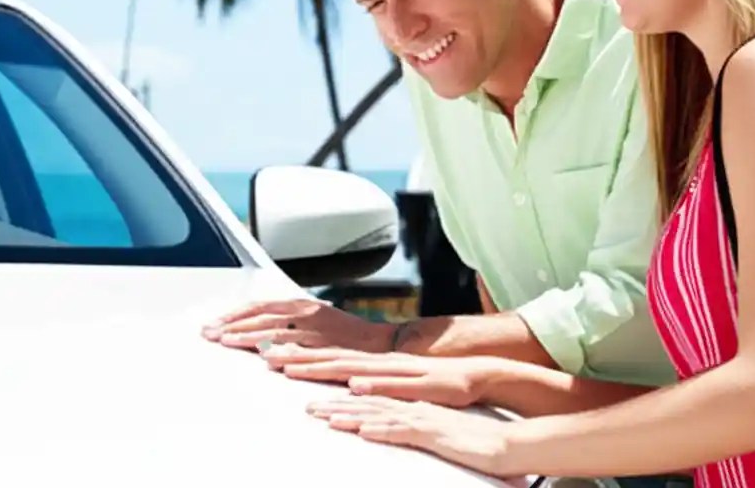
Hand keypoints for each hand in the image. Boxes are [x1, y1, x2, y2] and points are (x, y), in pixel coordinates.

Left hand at [201, 299, 391, 351]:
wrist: (380, 345)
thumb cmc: (347, 338)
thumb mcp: (315, 323)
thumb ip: (289, 325)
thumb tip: (260, 333)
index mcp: (300, 306)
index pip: (259, 307)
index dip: (235, 315)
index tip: (215, 324)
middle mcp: (305, 313)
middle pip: (261, 317)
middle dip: (233, 325)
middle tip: (210, 334)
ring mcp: (315, 329)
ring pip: (275, 330)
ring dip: (249, 337)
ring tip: (226, 342)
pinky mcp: (326, 345)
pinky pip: (298, 347)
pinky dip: (280, 350)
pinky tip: (263, 356)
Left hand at [261, 344, 495, 407]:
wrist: (482, 376)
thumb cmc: (442, 382)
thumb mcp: (402, 382)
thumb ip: (376, 384)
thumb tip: (349, 385)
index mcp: (381, 365)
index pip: (336, 361)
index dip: (304, 359)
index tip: (274, 358)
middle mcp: (388, 368)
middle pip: (339, 365)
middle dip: (304, 363)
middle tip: (272, 361)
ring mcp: (406, 381)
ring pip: (360, 379)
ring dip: (328, 375)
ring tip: (300, 373)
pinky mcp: (425, 396)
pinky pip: (396, 397)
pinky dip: (376, 392)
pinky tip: (357, 391)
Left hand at [307, 394, 519, 477]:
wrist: (501, 441)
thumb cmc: (462, 437)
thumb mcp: (424, 423)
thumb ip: (399, 420)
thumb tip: (371, 423)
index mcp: (404, 394)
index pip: (360, 384)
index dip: (330, 379)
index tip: (300, 375)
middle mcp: (408, 399)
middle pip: (360, 393)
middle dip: (327, 390)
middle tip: (297, 390)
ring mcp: (420, 414)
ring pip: (376, 410)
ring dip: (347, 412)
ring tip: (321, 414)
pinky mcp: (433, 432)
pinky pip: (403, 431)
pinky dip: (382, 429)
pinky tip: (363, 431)